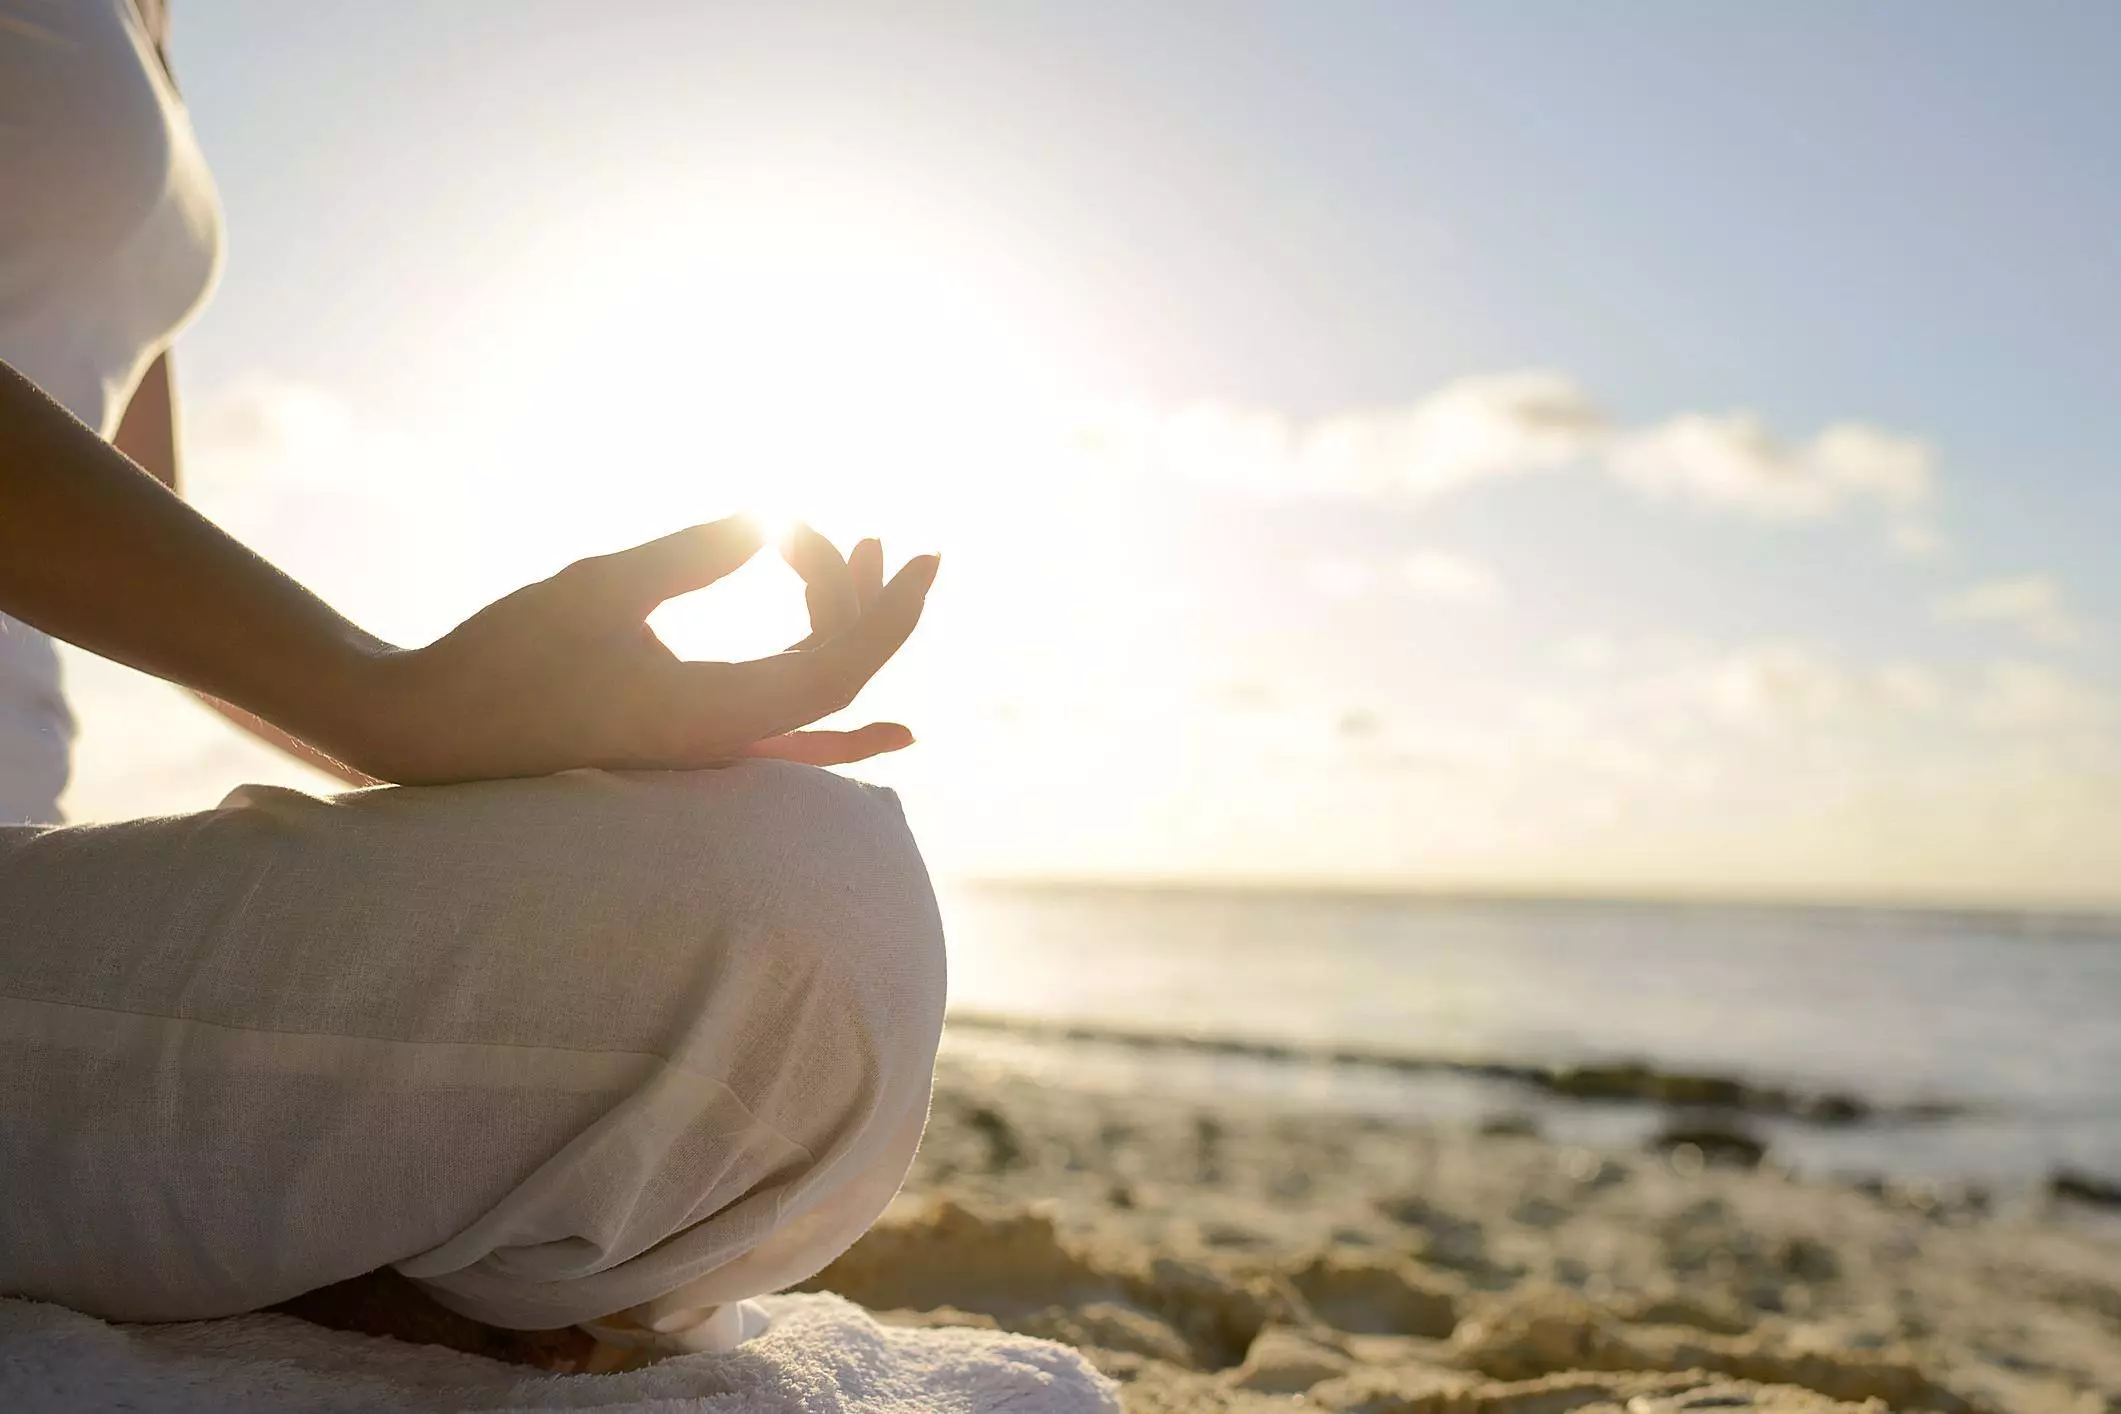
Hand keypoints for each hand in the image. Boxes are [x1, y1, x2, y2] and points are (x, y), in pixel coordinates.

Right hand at [329, 516, 937, 784]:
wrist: (430, 728)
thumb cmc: (503, 655)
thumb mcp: (599, 588)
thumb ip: (691, 556)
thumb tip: (775, 522)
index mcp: (713, 716)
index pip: (838, 666)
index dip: (889, 612)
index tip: (918, 553)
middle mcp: (724, 747)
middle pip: (834, 676)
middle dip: (862, 602)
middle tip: (864, 535)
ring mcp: (709, 753)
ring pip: (812, 701)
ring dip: (842, 630)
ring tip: (862, 556)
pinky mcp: (687, 747)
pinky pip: (788, 745)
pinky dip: (841, 729)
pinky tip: (895, 731)